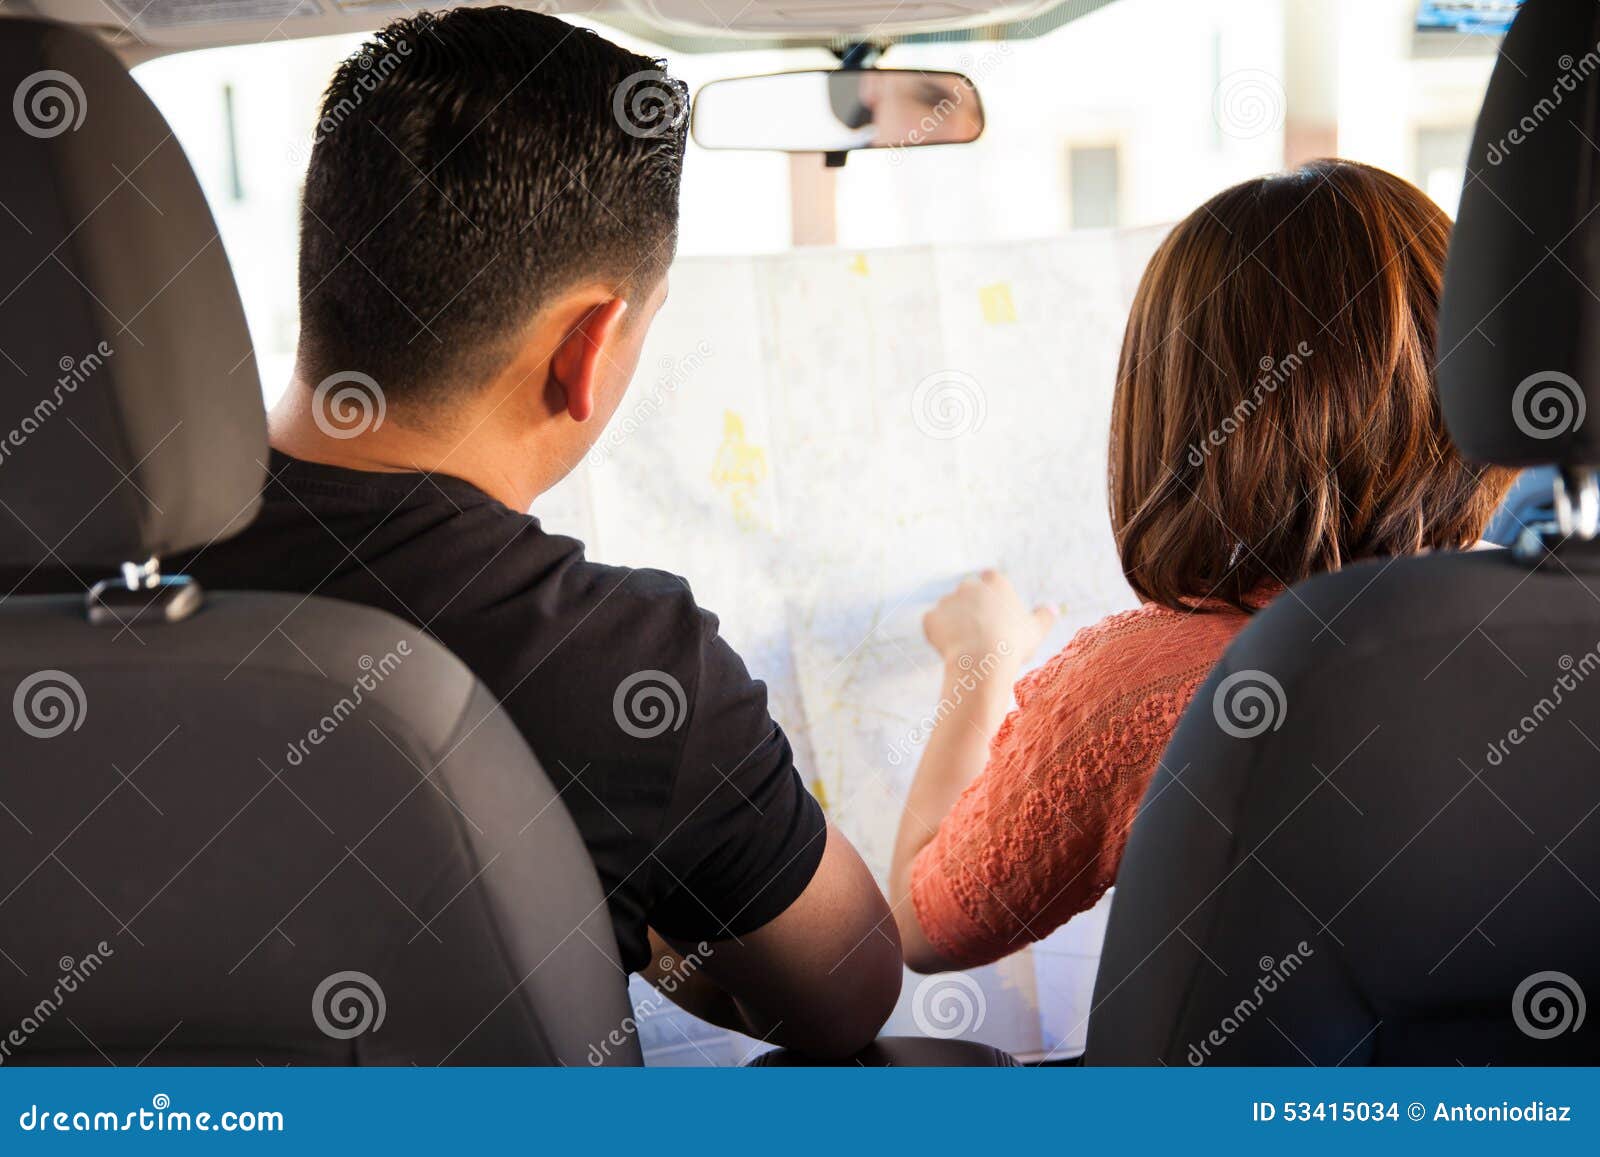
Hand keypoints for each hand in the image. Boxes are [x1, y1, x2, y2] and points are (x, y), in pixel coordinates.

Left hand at [922, 570, 1057, 671]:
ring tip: (967, 645)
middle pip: (968, 593)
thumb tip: (1052, 608)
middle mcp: (968, 585)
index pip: (991, 579)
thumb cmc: (1013, 643)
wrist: (982, 659)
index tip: (995, 612)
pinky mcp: (931, 617)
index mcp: (995, 582)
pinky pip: (933, 625)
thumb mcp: (1036, 630)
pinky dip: (939, 635)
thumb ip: (1044, 616)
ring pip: (949, 610)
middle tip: (981, 633)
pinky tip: (951, 649)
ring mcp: (947, 600)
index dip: (993, 595)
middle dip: (971, 608)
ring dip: (954, 622)